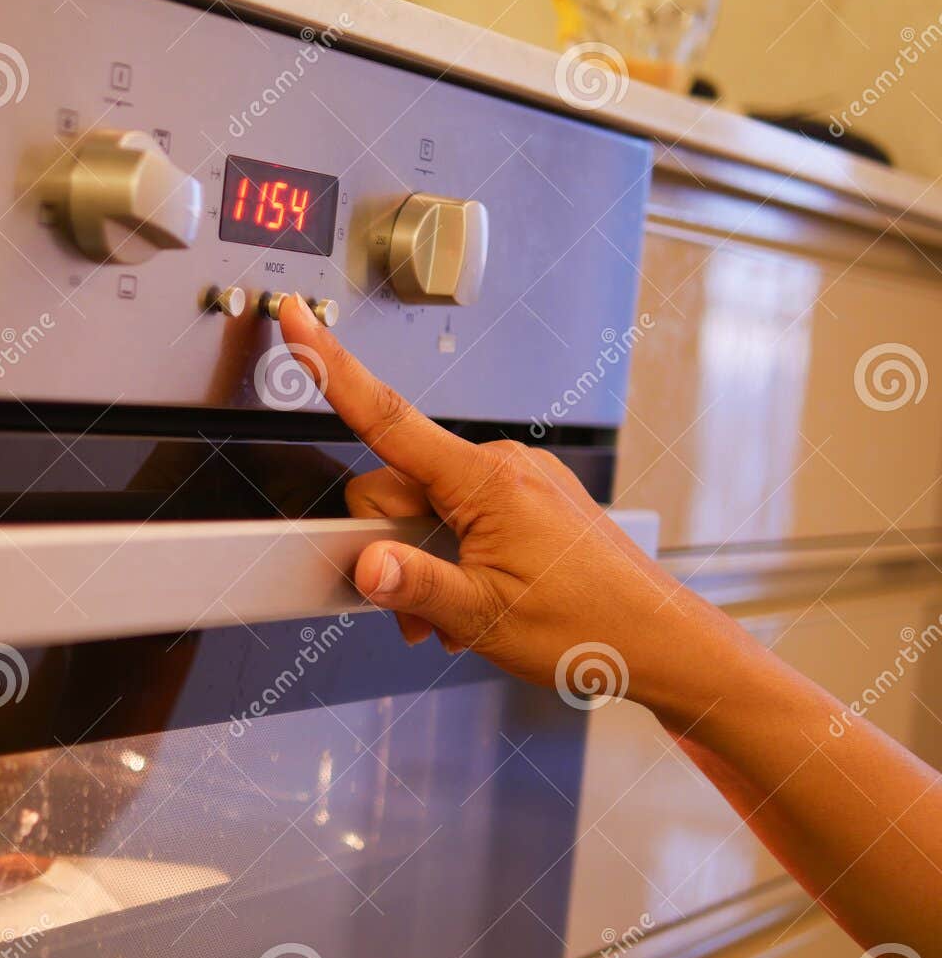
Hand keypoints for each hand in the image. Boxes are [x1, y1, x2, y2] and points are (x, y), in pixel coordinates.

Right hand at [277, 296, 753, 719]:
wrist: (659, 640)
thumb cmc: (590, 626)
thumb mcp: (484, 617)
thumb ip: (413, 585)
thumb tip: (366, 563)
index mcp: (486, 481)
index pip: (385, 415)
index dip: (330, 365)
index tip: (297, 318)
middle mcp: (502, 465)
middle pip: (396, 487)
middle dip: (392, 550)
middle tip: (422, 611)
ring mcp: (519, 478)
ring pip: (427, 506)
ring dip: (425, 562)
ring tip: (460, 613)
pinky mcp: (530, 496)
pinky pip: (463, 513)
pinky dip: (453, 554)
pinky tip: (476, 594)